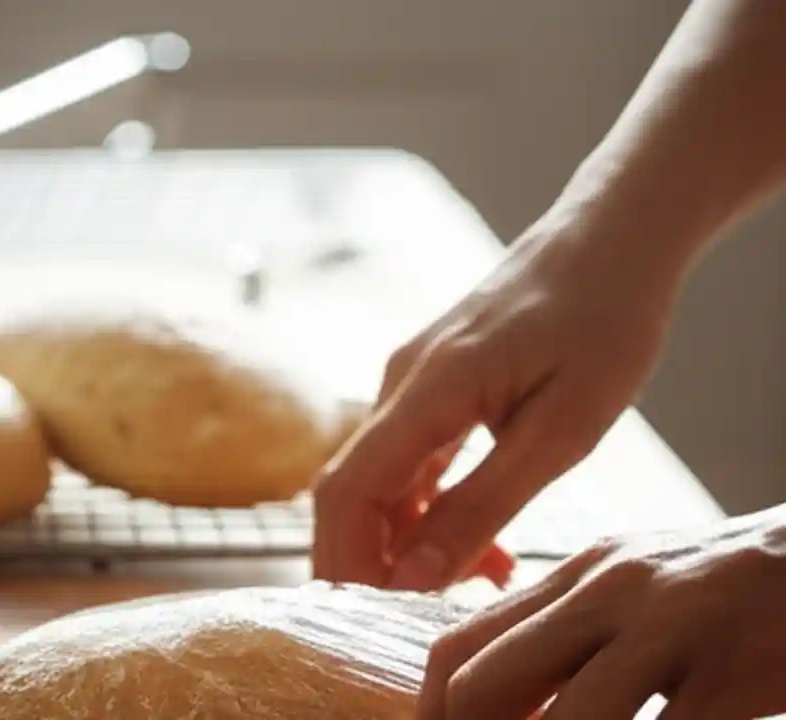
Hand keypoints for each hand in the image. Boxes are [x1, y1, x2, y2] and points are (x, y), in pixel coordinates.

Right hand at [314, 209, 685, 588]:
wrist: (611, 240)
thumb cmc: (600, 323)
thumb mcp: (560, 433)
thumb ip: (481, 505)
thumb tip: (412, 573)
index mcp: (428, 390)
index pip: (349, 491)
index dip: (347, 560)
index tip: (375, 614)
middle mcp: (401, 383)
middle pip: (349, 489)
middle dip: (368, 560)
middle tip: (414, 614)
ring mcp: (411, 380)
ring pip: (381, 479)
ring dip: (408, 539)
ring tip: (471, 584)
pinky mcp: (431, 383)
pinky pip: (410, 458)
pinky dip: (429, 507)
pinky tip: (479, 541)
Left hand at [418, 507, 785, 718]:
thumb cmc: (729, 591)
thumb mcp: (635, 588)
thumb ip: (569, 632)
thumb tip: (493, 695)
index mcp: (575, 576)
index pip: (458, 646)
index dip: (431, 713)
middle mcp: (605, 592)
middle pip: (482, 684)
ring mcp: (666, 629)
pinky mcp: (730, 670)